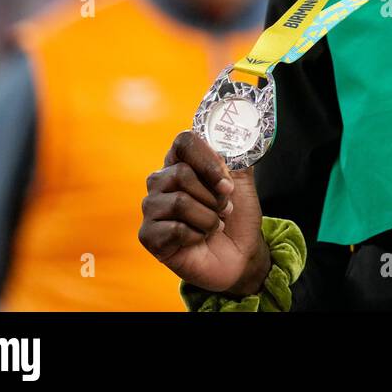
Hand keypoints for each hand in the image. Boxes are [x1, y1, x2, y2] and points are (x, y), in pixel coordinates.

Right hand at [139, 130, 269, 295]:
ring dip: (208, 218)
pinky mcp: (148, 235)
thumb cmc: (236, 218)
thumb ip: (239, 157)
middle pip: (181, 173)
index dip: (207, 159)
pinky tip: (198, 240)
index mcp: (182, 162)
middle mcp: (161, 181)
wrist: (239, 256)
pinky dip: (197, 236)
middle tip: (223, 210)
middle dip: (213, 196)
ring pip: (180, 202)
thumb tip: (240, 135)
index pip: (184, 142)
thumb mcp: (243, 183)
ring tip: (213, 226)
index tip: (226, 182)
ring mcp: (152, 208)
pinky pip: (175, 229)